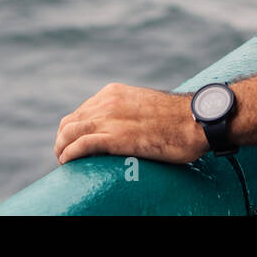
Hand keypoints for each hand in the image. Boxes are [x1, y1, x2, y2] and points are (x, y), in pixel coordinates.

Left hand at [54, 83, 206, 165]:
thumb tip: (126, 126)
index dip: (72, 130)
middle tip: (65, 156)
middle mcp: (107, 102)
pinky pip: (81, 145)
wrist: (195, 120)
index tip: (73, 143)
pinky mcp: (116, 137)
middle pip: (70, 122)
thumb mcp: (147, 105)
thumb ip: (131, 112)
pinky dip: (70, 154)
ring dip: (61, 149)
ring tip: (64, 162)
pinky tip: (68, 163)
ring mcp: (110, 119)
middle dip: (63, 140)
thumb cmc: (178, 118)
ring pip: (69, 133)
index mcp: (114, 93)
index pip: (81, 111)